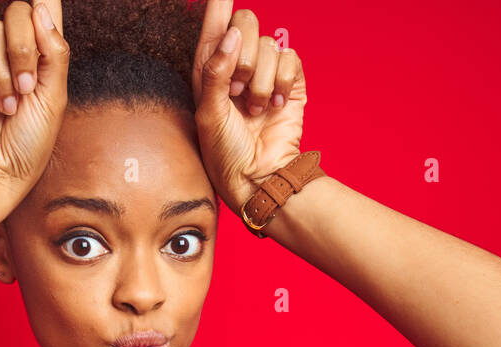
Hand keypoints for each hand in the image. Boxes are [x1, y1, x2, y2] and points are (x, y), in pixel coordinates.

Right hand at [0, 1, 69, 193]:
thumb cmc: (30, 141)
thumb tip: (41, 10)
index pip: (46, 11)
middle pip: (19, 13)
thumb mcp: (54, 97)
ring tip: (6, 105)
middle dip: (23, 52)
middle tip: (26, 88)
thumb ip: (53, 51)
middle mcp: (15, 51)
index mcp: (43, 54)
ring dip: (4, 73)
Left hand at [191, 0, 306, 217]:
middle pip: (247, 23)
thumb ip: (215, 71)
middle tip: (237, 91)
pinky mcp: (291, 83)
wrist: (258, 176)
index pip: (214, 26)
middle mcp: (238, 66)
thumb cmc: (225, 152)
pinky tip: (275, 105)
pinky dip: (284, 81)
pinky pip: (291, 58)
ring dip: (262, 81)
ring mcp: (266, 73)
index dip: (218, 6)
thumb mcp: (208, 113)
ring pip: (270, 44)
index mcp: (211, 69)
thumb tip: (232, 36)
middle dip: (243, 56)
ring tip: (255, 109)